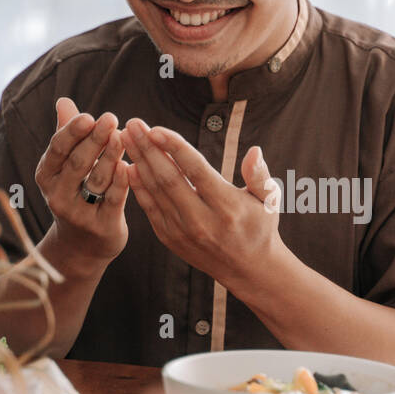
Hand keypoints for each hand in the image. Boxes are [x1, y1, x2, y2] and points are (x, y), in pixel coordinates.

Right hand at [33, 98, 130, 273]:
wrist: (82, 245)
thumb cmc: (76, 194)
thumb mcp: (66, 168)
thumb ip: (68, 135)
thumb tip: (63, 101)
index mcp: (47, 175)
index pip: (58, 149)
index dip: (73, 132)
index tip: (90, 115)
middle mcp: (58, 195)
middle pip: (78, 163)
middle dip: (94, 139)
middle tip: (111, 118)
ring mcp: (78, 213)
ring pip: (97, 180)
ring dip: (111, 156)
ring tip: (122, 136)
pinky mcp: (101, 226)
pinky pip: (113, 200)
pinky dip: (122, 182)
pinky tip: (131, 165)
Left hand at [120, 118, 282, 286]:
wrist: (248, 269)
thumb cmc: (259, 226)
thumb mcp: (269, 200)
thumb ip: (259, 174)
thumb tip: (254, 151)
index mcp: (227, 206)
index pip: (196, 170)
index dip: (174, 148)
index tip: (156, 129)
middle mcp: (201, 220)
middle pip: (168, 178)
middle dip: (148, 148)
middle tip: (132, 124)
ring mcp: (182, 231)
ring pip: (155, 191)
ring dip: (138, 161)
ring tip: (126, 137)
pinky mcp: (169, 238)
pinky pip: (149, 208)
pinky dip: (137, 186)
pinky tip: (128, 165)